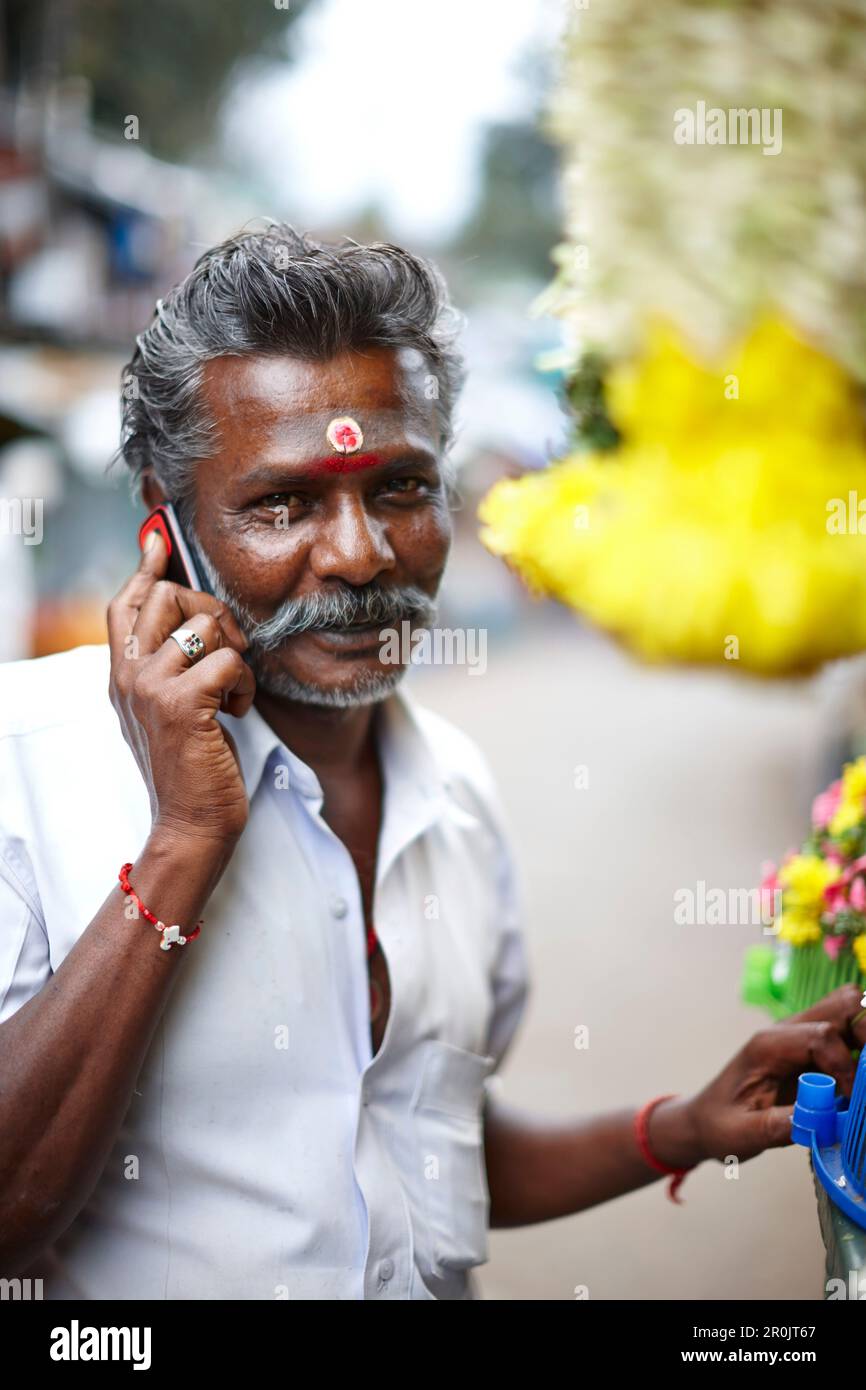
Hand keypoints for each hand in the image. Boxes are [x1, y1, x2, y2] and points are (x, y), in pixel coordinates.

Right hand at [107, 528, 255, 843]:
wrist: (191, 824)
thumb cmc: (191, 768)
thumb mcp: (169, 710)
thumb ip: (168, 667)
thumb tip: (190, 621)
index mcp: (122, 674)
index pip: (126, 603)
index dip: (146, 567)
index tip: (158, 539)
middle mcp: (129, 674)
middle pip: (168, 596)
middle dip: (214, 610)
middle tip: (232, 649)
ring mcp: (151, 687)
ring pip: (203, 622)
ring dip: (235, 650)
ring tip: (234, 688)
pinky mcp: (181, 704)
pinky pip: (229, 660)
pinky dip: (246, 684)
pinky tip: (239, 711)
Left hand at [672, 984, 865, 1166]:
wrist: (705, 1120)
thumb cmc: (720, 1124)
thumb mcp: (743, 1133)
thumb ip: (779, 1126)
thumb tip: (822, 1121)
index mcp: (768, 1046)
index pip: (821, 1036)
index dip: (845, 1067)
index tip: (850, 1101)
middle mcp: (787, 1031)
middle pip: (843, 1004)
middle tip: (865, 1075)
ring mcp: (802, 1036)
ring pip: (848, 1010)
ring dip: (865, 1036)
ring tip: (864, 1076)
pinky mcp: (812, 1050)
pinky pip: (846, 1033)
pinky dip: (862, 1049)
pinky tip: (858, 1081)